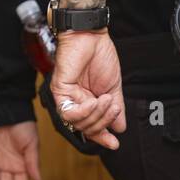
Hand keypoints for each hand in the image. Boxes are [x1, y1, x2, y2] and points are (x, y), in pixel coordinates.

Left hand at [49, 29, 125, 148]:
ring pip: (77, 123)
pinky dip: (84, 111)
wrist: (92, 36)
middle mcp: (75, 102)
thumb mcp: (113, 87)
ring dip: (97, 115)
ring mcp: (66, 97)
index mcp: (87, 101)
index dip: (102, 137)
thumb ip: (116, 108)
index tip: (114, 143)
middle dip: (103, 123)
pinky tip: (95, 101)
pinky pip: (69, 113)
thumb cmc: (100, 56)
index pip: (91, 126)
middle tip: (114, 109)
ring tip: (107, 101)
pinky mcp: (59, 91)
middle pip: (86, 128)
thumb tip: (120, 127)